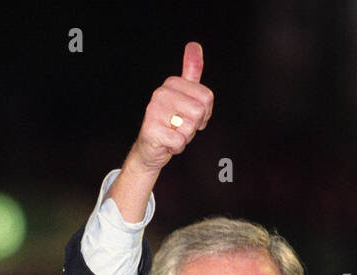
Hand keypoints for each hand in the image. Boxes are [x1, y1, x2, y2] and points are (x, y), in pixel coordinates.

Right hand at [130, 41, 212, 171]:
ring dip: (185, 136)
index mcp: (171, 84)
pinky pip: (179, 141)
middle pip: (199, 111)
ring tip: (172, 134)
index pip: (207, 97)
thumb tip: (194, 45)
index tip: (190, 115)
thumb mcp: (184, 94)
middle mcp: (160, 94)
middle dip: (194, 125)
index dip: (204, 112)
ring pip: (190, 126)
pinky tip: (167, 143)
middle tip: (180, 127)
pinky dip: (176, 147)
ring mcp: (153, 111)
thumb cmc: (170, 123)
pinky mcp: (151, 130)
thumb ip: (191, 70)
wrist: (149, 148)